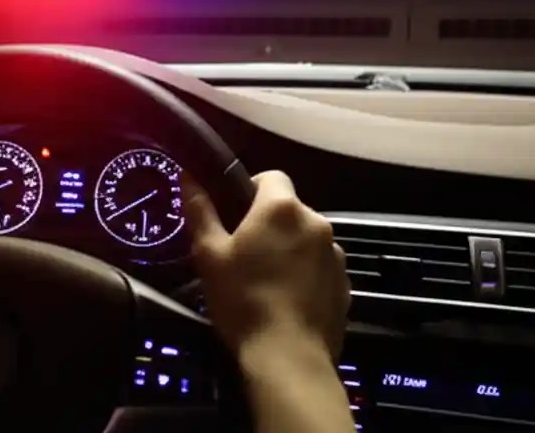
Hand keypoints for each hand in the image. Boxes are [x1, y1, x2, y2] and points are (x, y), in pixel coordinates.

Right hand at [185, 170, 348, 363]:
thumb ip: (201, 211)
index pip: (271, 176)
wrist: (287, 358)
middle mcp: (316, 222)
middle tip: (243, 252)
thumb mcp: (209, 255)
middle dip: (268, 223)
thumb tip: (189, 176)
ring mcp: (336, 255)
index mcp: (281, 208)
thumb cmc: (242, 301)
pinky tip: (286, 300)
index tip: (234, 214)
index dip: (250, 188)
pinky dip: (305, 274)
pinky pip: (320, 267)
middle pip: (289, 209)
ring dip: (289, 249)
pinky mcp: (345, 284)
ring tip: (266, 281)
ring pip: (306, 239)